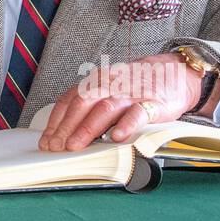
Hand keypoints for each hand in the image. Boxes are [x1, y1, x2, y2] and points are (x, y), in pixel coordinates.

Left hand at [38, 53, 202, 151]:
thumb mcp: (109, 89)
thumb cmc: (136, 86)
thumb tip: (65, 131)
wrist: (173, 73)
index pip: (70, 100)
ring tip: (76, 146)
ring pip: (105, 109)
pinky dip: (126, 125)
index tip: (46, 140)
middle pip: (83, 104)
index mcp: (96, 82)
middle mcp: (110, 85)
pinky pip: (137, 113)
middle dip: (66, 127)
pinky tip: (116, 138)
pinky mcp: (152, 103)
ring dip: (88, 128)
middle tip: (56, 147)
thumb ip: (91, 105)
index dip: (56, 120)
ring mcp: (130, 93)